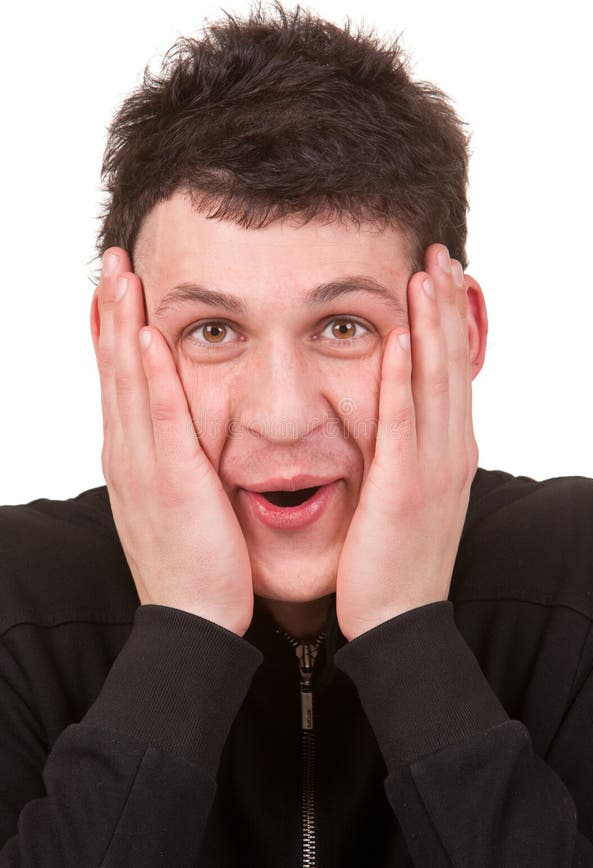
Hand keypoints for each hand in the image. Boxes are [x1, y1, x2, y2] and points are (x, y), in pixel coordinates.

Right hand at [92, 247, 253, 636]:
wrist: (194, 619)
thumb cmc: (193, 559)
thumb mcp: (175, 499)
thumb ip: (173, 458)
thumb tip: (178, 430)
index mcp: (132, 457)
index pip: (118, 382)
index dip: (111, 331)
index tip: (114, 288)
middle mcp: (128, 454)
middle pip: (114, 370)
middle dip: (112, 311)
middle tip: (112, 260)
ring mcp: (144, 467)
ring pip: (128, 384)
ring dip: (122, 325)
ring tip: (121, 274)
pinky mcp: (172, 482)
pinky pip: (160, 420)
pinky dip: (149, 377)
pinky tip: (143, 337)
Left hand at [335, 244, 477, 641]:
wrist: (398, 620)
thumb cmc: (395, 556)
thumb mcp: (411, 493)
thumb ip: (409, 450)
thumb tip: (399, 416)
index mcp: (448, 451)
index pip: (450, 372)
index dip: (449, 320)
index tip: (440, 274)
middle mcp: (449, 452)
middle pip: (450, 365)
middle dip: (446, 306)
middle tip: (441, 252)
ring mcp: (431, 469)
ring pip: (434, 383)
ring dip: (432, 324)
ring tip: (427, 272)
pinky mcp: (404, 490)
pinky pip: (402, 424)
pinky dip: (403, 379)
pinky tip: (400, 338)